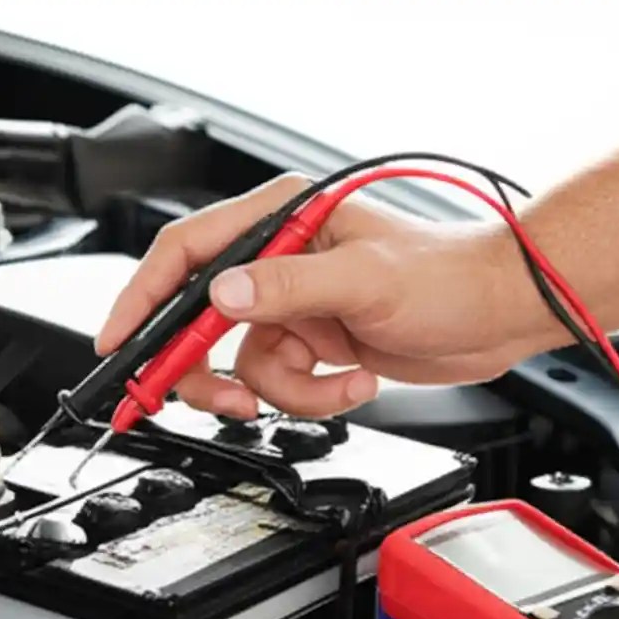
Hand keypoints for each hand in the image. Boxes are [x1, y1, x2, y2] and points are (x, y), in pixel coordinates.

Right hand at [95, 173, 550, 419]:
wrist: (499, 315)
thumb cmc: (449, 276)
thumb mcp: (364, 280)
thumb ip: (287, 288)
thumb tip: (221, 299)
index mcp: (279, 219)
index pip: (185, 254)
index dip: (142, 298)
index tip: (118, 343)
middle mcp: (275, 259)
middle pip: (198, 319)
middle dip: (206, 367)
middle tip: (214, 399)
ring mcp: (291, 305)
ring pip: (240, 364)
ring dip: (282, 391)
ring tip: (328, 384)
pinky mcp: (309, 341)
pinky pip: (277, 384)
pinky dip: (313, 396)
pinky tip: (353, 381)